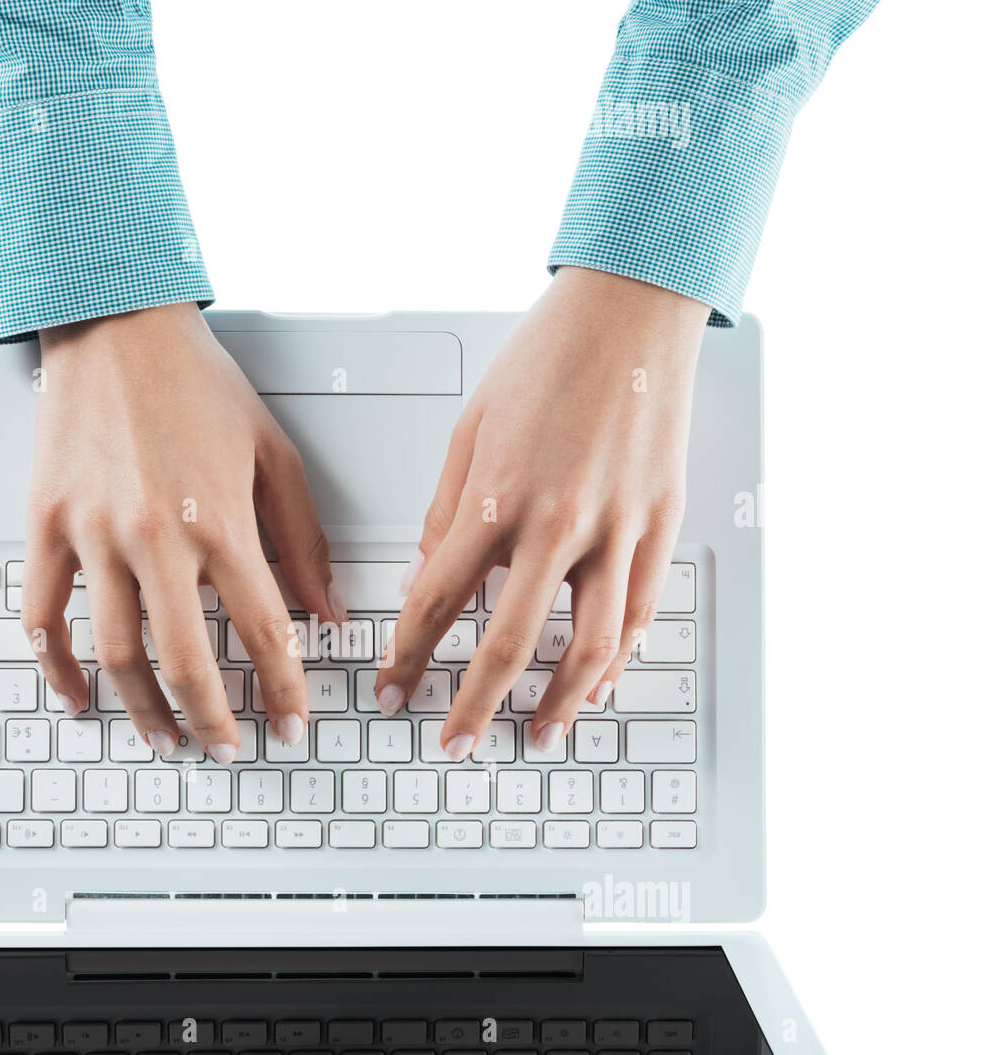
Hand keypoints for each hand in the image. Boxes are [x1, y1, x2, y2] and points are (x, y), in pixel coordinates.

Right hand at [24, 303, 342, 761]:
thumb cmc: (197, 384)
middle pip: (184, 663)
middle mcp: (156, 537)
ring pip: (115, 653)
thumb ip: (303, 540)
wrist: (116, 324)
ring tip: (165, 739)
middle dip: (211, 722)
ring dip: (142, 711)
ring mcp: (94, 534)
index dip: (283, 689)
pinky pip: (43, 617)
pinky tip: (80, 698)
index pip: (262, 632)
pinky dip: (58, 668)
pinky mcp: (46, 525)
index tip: (291, 724)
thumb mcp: (273, 454)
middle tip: (226, 750)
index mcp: (221, 521)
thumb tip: (325, 609)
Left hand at [375, 267, 709, 757]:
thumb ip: (446, 515)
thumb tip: (428, 579)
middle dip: (474, 706)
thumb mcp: (468, 431)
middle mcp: (557, 522)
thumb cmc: (544, 361)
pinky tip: (597, 686)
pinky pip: (640, 612)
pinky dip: (617, 658)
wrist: (629, 311)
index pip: (437, 604)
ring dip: (556, 703)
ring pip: (588, 646)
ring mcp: (617, 528)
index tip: (393, 690)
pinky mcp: (660, 524)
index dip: (408, 658)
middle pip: (508, 644)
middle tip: (454, 743)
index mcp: (495, 498)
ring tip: (536, 735)